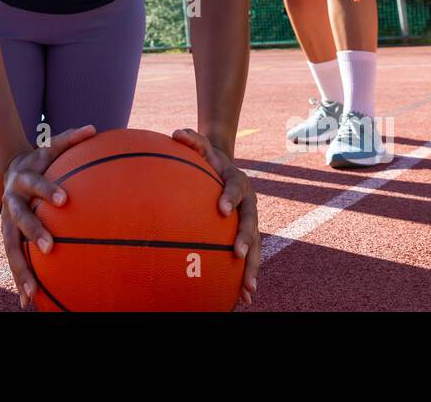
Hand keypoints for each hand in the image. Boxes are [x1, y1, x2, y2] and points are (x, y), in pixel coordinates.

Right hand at [0, 124, 95, 309]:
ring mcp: (7, 223)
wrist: (9, 170)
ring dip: (21, 270)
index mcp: (23, 180)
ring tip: (33, 292)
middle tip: (50, 247)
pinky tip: (28, 304)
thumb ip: (71, 139)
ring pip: (11, 248)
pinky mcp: (8, 238)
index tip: (65, 200)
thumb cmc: (39, 160)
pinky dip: (20, 281)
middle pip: (19, 219)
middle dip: (33, 232)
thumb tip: (95, 128)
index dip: (48, 191)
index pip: (36, 184)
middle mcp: (11, 203)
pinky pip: (14, 261)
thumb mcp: (51, 147)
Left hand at [172, 128, 260, 308]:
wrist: (224, 167)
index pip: (236, 188)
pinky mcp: (245, 235)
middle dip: (246, 240)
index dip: (230, 197)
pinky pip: (248, 257)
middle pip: (251, 223)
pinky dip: (246, 276)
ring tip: (248, 289)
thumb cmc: (207, 158)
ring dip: (252, 267)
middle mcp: (249, 203)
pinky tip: (242, 298)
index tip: (221, 210)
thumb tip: (176, 132)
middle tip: (237, 255)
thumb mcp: (201, 146)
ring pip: (255, 246)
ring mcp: (249, 221)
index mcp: (238, 181)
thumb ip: (191, 139)